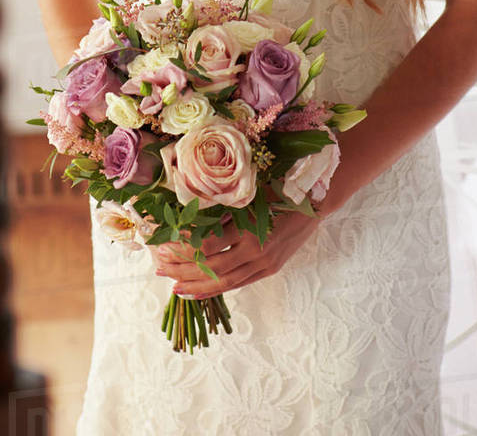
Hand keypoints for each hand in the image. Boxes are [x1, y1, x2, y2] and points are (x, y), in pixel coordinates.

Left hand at [150, 207, 319, 298]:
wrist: (317, 200)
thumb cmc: (281, 186)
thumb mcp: (252, 190)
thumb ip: (226, 204)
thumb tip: (192, 210)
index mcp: (250, 228)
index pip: (208, 244)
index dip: (184, 246)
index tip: (165, 242)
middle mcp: (256, 251)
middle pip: (212, 266)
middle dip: (183, 269)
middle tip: (160, 267)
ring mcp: (264, 263)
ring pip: (224, 281)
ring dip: (197, 284)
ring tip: (174, 287)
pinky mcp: (269, 269)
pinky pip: (239, 283)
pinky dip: (217, 289)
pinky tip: (199, 290)